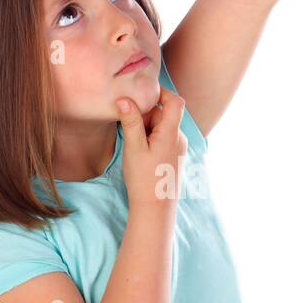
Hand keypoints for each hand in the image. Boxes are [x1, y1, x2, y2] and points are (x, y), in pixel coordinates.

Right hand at [116, 87, 187, 210]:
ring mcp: (177, 148)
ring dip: (146, 129)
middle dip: (146, 116)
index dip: (161, 93)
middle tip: (130, 130)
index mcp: (172, 133)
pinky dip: (150, 139)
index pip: (175, 101)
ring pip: (161, 127)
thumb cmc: (144, 179)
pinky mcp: (173, 157)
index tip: (142, 96)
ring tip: (134, 145)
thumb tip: (124, 99)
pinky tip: (140, 153)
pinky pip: (162, 139)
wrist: (155, 209)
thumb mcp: (134, 148)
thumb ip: (131, 122)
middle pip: (164, 114)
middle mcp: (179, 138)